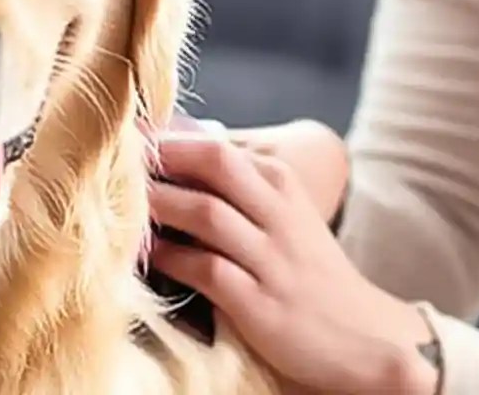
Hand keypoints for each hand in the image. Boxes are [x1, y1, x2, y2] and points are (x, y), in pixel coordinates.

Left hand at [147, 132, 438, 392]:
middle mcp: (277, 212)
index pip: (214, 146)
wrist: (361, 335)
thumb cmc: (306, 270)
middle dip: (160, 160)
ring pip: (204, 213)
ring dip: (158, 205)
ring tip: (123, 207)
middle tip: (117, 167)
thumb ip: (238, 188)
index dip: (162, 143)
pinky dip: (171, 259)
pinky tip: (147, 255)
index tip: (122, 145)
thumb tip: (169, 161)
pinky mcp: (259, 302)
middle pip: (213, 162)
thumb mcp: (283, 215)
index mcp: (281, 183)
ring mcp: (270, 256)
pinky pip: (205, 270)